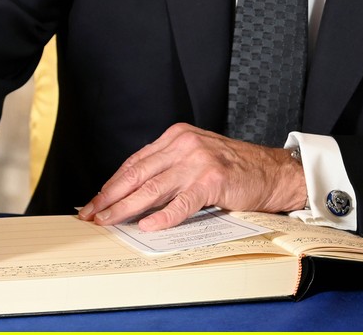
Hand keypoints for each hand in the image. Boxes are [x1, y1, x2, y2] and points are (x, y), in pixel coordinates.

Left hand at [79, 123, 306, 231]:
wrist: (271, 171)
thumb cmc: (233, 168)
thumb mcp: (195, 156)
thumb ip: (167, 168)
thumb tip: (131, 195)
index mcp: (176, 136)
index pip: (134, 162)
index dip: (112, 184)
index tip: (95, 201)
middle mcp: (184, 144)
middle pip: (137, 174)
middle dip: (110, 197)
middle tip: (91, 215)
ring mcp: (198, 161)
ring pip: (152, 189)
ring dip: (126, 209)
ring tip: (109, 222)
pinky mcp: (212, 180)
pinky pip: (182, 203)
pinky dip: (163, 217)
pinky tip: (148, 226)